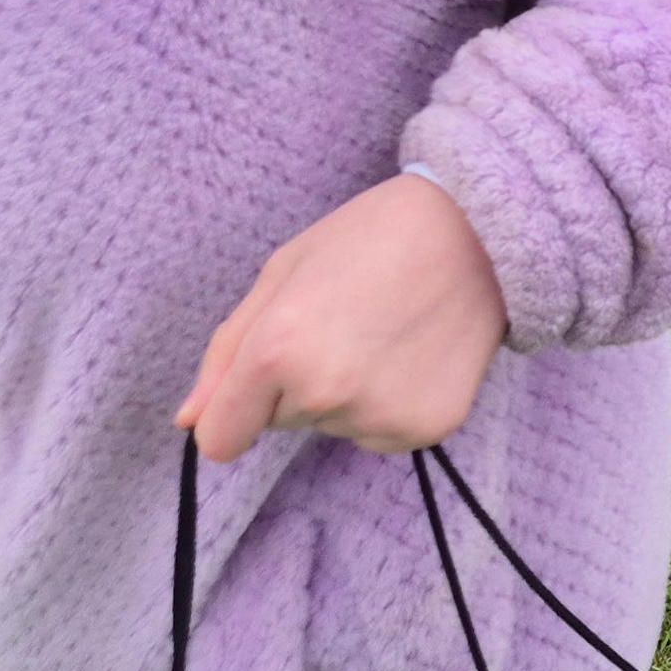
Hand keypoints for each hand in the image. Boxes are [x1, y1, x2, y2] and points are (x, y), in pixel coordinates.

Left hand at [180, 172, 506, 462]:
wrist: (481, 230)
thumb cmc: (372, 235)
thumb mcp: (283, 271)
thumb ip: (227, 350)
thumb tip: (189, 420)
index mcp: (277, 348)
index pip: (220, 440)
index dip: (234, 410)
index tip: (259, 382)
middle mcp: (324, 394)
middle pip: (280, 424)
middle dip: (297, 384)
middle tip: (345, 322)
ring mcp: (378, 415)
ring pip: (331, 427)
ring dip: (346, 393)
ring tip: (385, 331)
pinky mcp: (425, 429)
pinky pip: (379, 433)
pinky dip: (389, 403)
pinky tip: (413, 354)